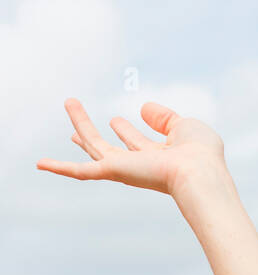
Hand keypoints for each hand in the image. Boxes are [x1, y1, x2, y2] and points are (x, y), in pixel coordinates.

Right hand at [36, 97, 227, 197]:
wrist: (200, 172)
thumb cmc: (201, 154)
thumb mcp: (184, 126)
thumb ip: (165, 118)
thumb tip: (144, 108)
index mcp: (158, 158)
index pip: (137, 144)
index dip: (126, 132)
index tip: (115, 121)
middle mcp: (140, 166)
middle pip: (110, 147)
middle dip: (94, 132)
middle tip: (76, 119)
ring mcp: (126, 170)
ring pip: (95, 147)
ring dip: (82, 123)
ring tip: (69, 102)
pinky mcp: (113, 172)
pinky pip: (81, 172)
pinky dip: (60, 168)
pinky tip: (40, 164)